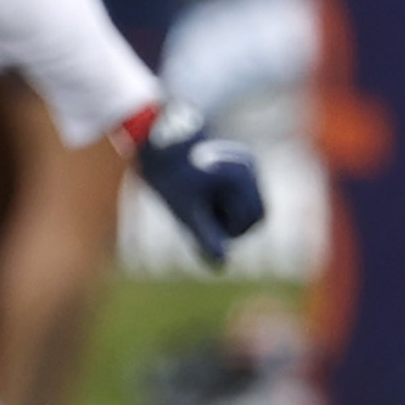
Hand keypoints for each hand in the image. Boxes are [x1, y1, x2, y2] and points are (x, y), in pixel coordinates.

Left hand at [132, 101, 265, 267]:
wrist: (153, 141)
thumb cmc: (169, 176)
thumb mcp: (186, 210)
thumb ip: (206, 236)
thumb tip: (221, 264)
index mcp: (243, 173)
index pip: (251, 220)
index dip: (229, 228)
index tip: (201, 217)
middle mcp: (249, 165)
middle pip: (251, 212)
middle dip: (226, 217)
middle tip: (197, 207)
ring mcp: (244, 163)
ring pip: (242, 205)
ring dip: (221, 208)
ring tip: (195, 195)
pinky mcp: (235, 164)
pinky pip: (234, 195)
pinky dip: (218, 199)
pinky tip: (197, 189)